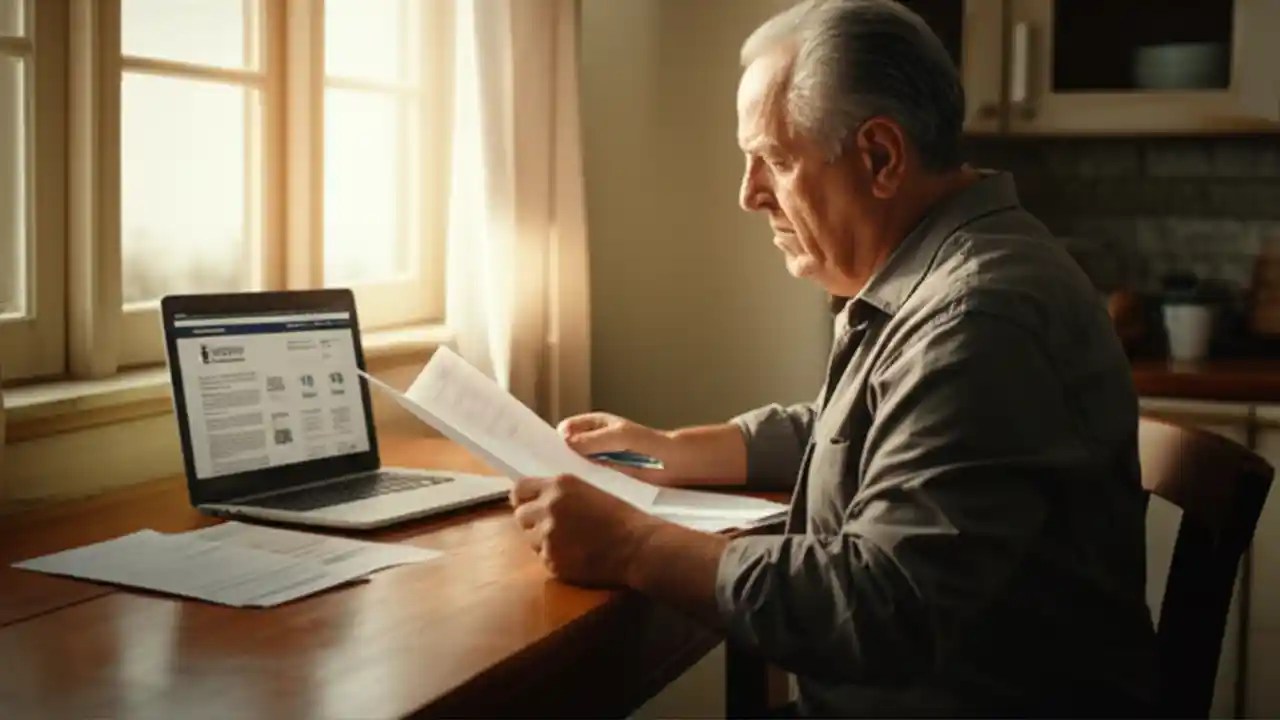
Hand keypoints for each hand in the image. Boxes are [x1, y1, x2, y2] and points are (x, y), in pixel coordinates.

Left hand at [510, 474, 660, 586]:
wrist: (638, 546)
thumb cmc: (622, 517)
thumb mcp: (588, 491)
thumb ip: (561, 494)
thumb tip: (538, 499)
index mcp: (559, 485)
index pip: (519, 489)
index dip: (523, 499)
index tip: (529, 505)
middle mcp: (548, 508)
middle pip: (520, 516)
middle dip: (532, 522)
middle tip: (552, 528)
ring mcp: (548, 537)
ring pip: (530, 540)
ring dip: (543, 542)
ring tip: (569, 543)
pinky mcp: (552, 562)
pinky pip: (543, 559)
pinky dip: (555, 559)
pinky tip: (577, 557)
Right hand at [557, 412, 677, 483]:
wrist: (670, 462)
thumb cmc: (648, 443)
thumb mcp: (619, 436)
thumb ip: (593, 439)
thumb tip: (566, 442)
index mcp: (594, 423)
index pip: (565, 429)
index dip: (556, 440)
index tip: (550, 454)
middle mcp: (593, 439)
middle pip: (567, 448)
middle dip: (561, 458)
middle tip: (556, 473)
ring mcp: (598, 458)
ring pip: (576, 464)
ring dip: (572, 472)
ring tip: (566, 484)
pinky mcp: (604, 474)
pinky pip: (588, 478)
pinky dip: (583, 483)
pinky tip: (580, 490)